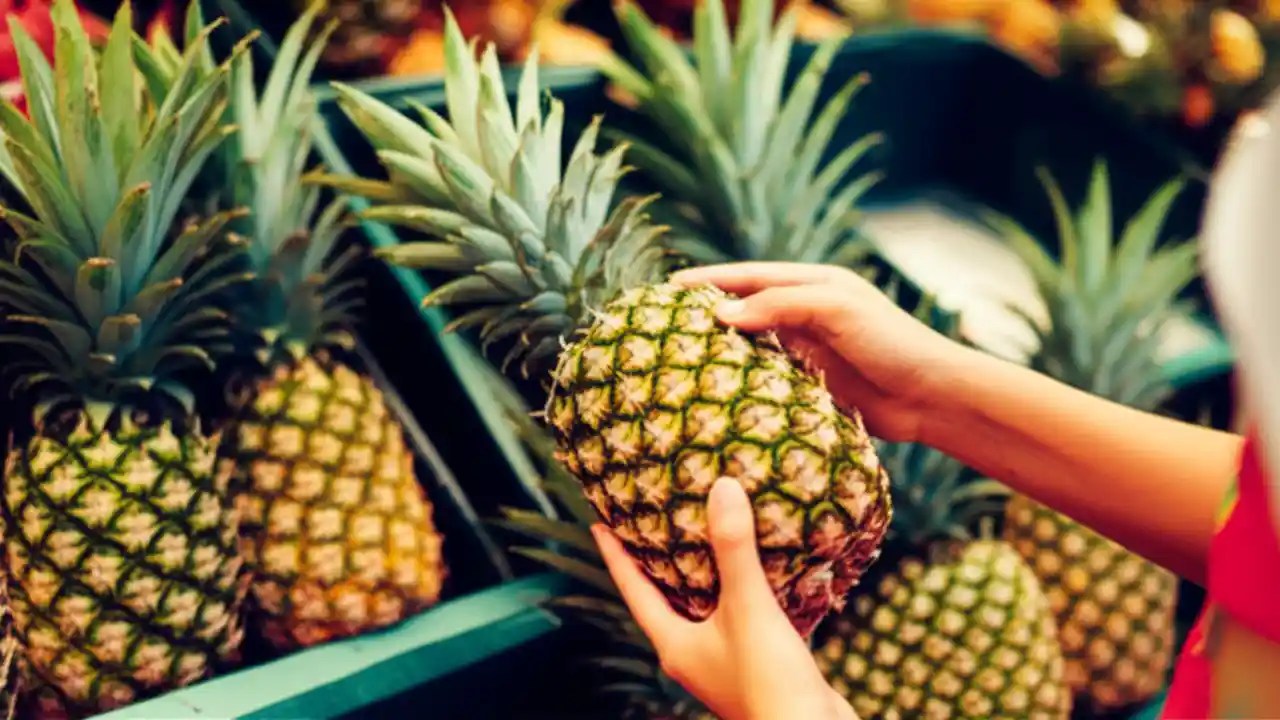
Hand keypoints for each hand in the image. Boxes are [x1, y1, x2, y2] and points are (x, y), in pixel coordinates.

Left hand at [592, 477, 859, 719]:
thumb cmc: (767, 680)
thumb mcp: (748, 606)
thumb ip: (734, 549)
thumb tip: (722, 487)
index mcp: (674, 645)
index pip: (634, 592)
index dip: (616, 557)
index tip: (599, 524)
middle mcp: (691, 656)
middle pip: (664, 599)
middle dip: (658, 562)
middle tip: (652, 522)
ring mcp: (722, 663)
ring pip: (703, 608)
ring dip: (702, 575)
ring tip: (703, 537)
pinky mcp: (754, 665)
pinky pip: (738, 617)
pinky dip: (740, 590)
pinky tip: (759, 571)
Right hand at [671, 261, 975, 443]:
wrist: (931, 396)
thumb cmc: (890, 342)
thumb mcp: (835, 309)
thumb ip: (779, 304)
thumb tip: (721, 315)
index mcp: (812, 284)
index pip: (747, 277)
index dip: (708, 281)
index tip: (668, 287)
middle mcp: (805, 314)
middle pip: (744, 309)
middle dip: (706, 314)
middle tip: (662, 326)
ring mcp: (806, 351)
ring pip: (750, 346)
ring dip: (719, 351)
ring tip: (677, 361)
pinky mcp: (810, 385)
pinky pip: (765, 380)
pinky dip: (740, 382)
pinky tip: (714, 394)